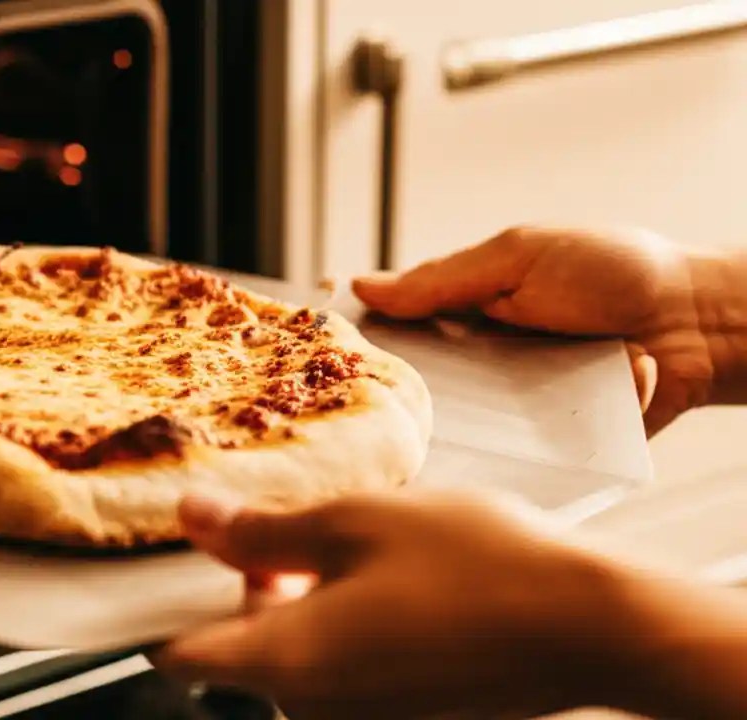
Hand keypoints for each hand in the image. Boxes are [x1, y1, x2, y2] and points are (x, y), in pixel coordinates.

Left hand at [151, 489, 647, 718]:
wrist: (587, 625)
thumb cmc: (477, 566)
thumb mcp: (353, 523)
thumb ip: (260, 529)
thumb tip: (193, 517)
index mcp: (287, 663)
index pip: (179, 649)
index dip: (159, 600)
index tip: (166, 555)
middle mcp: (313, 709)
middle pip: (238, 646)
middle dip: (247, 583)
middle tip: (288, 523)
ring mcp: (358, 718)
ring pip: (291, 653)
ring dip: (299, 598)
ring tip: (353, 543)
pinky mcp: (396, 714)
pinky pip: (339, 669)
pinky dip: (340, 623)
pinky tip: (387, 581)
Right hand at [351, 225, 734, 435]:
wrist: (701, 321)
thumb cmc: (617, 270)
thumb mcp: (518, 256)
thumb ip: (442, 278)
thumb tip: (362, 286)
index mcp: (468, 317)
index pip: (399, 340)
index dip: (364, 353)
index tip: (330, 364)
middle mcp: (485, 367)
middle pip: (422, 396)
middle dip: (404, 403)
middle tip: (380, 411)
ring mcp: (518, 411)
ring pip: (464, 436)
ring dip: (458, 431)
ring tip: (449, 428)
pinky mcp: (552, 448)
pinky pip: (518, 461)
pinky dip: (518, 449)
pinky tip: (524, 434)